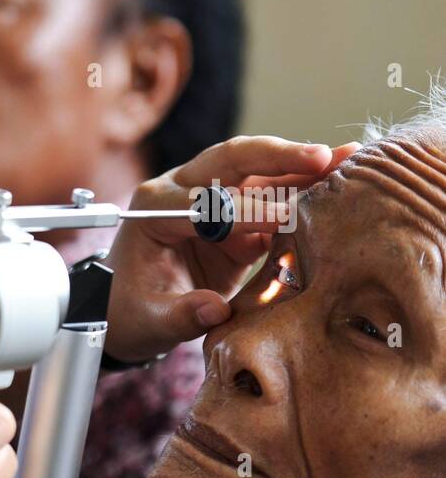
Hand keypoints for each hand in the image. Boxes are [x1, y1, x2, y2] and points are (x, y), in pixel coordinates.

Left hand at [104, 136, 360, 363]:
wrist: (128, 310)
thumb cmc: (131, 312)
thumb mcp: (150, 320)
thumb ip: (180, 314)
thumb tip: (214, 311)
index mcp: (154, 208)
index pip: (205, 202)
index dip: (247, 211)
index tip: (286, 218)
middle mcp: (181, 191)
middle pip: (233, 161)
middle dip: (278, 157)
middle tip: (321, 158)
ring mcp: (211, 199)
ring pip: (259, 173)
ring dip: (303, 167)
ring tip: (349, 158)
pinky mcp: (235, 216)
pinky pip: (274, 198)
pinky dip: (306, 191)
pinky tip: (340, 183)